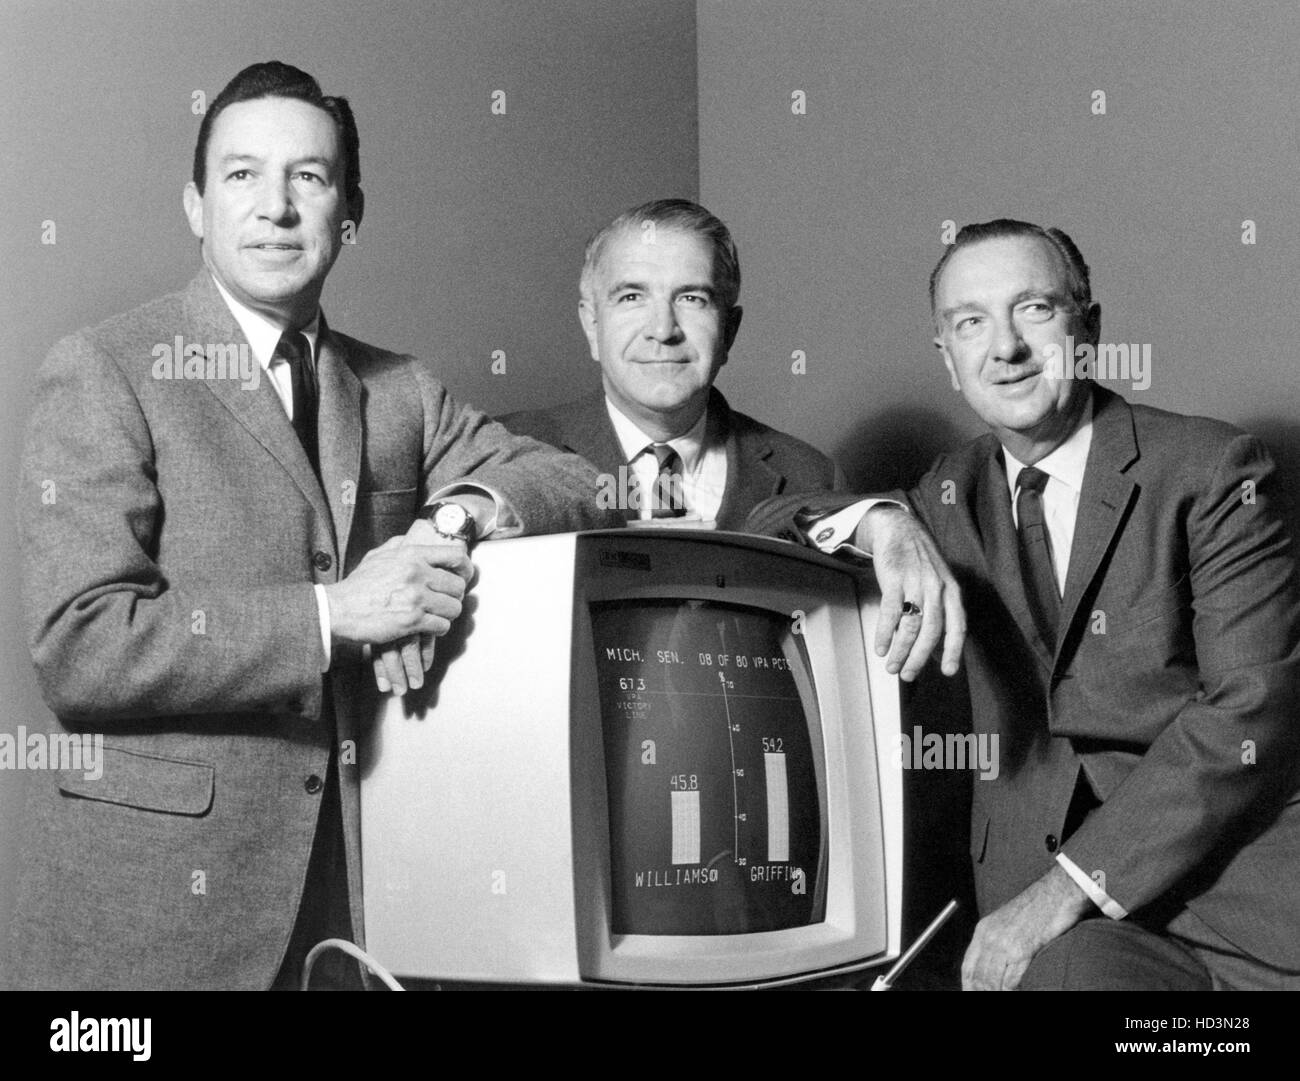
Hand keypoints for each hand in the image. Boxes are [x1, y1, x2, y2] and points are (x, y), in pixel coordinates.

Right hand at [371, 519, 469, 693]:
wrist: (338, 609)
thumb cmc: (358, 584)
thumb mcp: (377, 556)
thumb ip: (398, 546)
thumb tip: (411, 539)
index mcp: (411, 555)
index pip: (455, 556)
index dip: (466, 568)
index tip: (464, 576)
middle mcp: (417, 573)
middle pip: (458, 586)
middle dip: (454, 597)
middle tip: (444, 602)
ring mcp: (416, 597)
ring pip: (454, 608)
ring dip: (447, 614)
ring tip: (435, 616)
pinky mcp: (413, 620)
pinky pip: (442, 626)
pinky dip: (437, 629)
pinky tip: (426, 628)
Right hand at [855, 505, 964, 679]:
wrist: (899, 529)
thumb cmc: (919, 562)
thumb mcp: (937, 584)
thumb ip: (940, 614)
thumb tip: (938, 651)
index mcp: (951, 591)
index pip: (957, 626)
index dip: (954, 650)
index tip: (949, 671)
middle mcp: (937, 587)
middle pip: (931, 630)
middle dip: (919, 657)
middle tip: (908, 674)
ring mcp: (916, 582)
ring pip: (911, 624)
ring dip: (900, 649)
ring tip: (892, 665)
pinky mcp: (894, 578)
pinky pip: (891, 612)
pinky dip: (885, 633)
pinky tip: (880, 646)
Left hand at [961, 864, 1091, 989]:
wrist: (1056, 894)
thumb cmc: (1038, 910)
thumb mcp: (1009, 924)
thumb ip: (998, 942)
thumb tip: (994, 967)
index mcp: (983, 930)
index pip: (968, 966)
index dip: (968, 985)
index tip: (972, 994)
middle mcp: (989, 937)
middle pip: (978, 977)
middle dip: (980, 992)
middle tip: (987, 997)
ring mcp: (1004, 943)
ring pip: (990, 981)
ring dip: (995, 992)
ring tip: (1001, 995)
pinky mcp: (1021, 950)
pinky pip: (1009, 981)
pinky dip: (1009, 991)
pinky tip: (1014, 992)